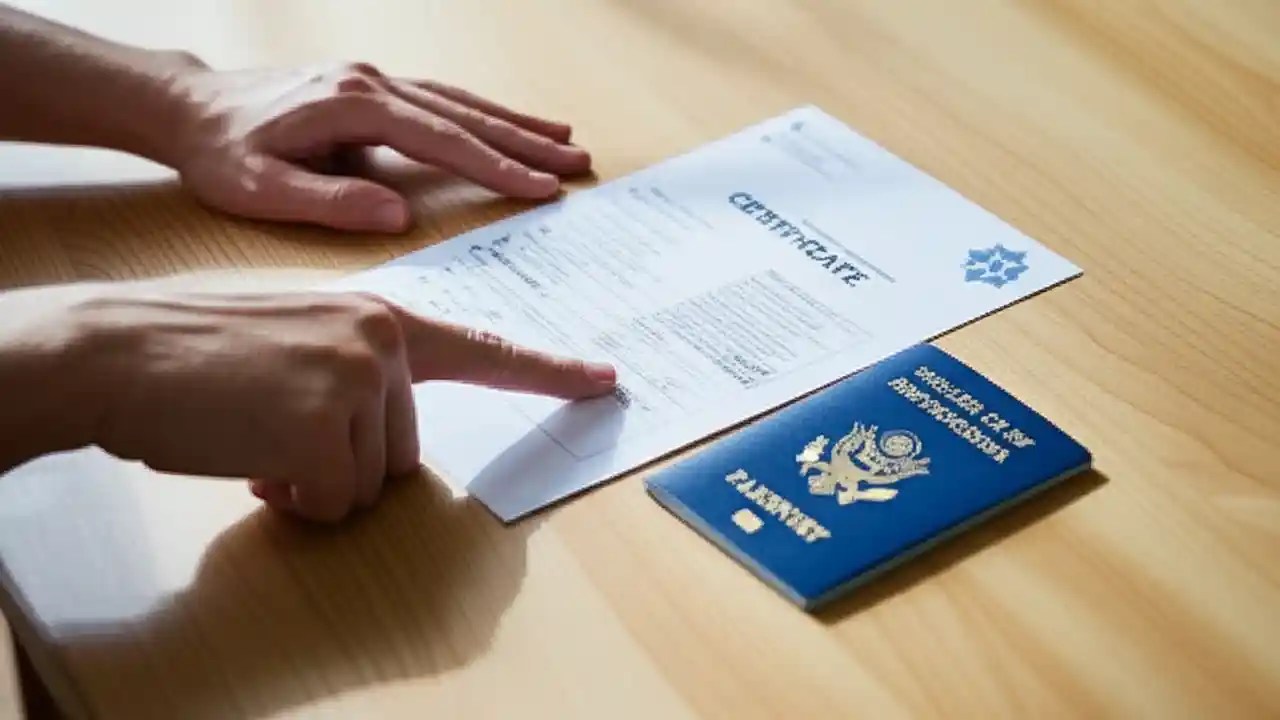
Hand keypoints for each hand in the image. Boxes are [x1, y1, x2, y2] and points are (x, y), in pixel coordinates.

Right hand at [70, 290, 615, 521]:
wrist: (118, 350)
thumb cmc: (199, 350)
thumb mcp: (299, 338)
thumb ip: (357, 375)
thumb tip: (377, 449)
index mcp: (381, 315)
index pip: (483, 349)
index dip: (548, 371)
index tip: (603, 380)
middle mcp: (383, 340)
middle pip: (405, 449)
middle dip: (344, 460)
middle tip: (277, 427)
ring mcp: (359, 382)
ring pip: (370, 482)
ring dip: (314, 480)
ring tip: (256, 434)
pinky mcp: (327, 428)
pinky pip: (333, 503)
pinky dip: (291, 498)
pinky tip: (247, 457)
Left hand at [168, 61, 590, 232]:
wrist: (188, 108)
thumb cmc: (221, 153)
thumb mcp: (262, 189)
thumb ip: (333, 202)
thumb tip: (400, 216)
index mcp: (353, 106)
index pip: (442, 141)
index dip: (495, 168)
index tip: (541, 189)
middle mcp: (372, 83)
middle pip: (465, 114)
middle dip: (525, 141)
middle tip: (578, 162)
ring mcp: (374, 80)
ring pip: (460, 100)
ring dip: (513, 122)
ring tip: (564, 139)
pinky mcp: (371, 88)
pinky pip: (440, 98)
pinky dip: (481, 113)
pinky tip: (506, 124)